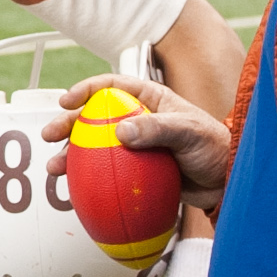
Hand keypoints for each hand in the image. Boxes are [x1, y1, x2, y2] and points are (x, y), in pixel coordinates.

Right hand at [45, 74, 237, 205]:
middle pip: (94, 118)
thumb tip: (120, 132)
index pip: (111, 87)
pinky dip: (90, 180)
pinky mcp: (136, 172)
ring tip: (56, 168)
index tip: (67, 101)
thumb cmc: (215, 147)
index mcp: (149, 100)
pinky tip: (77, 189)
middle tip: (50, 135)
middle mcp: (138, 121)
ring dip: (72, 156)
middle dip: (67, 125)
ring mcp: (135, 148)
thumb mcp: (188, 132)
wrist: (227, 181)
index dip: (85, 90)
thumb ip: (156, 128)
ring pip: (95, 148)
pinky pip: (107, 173)